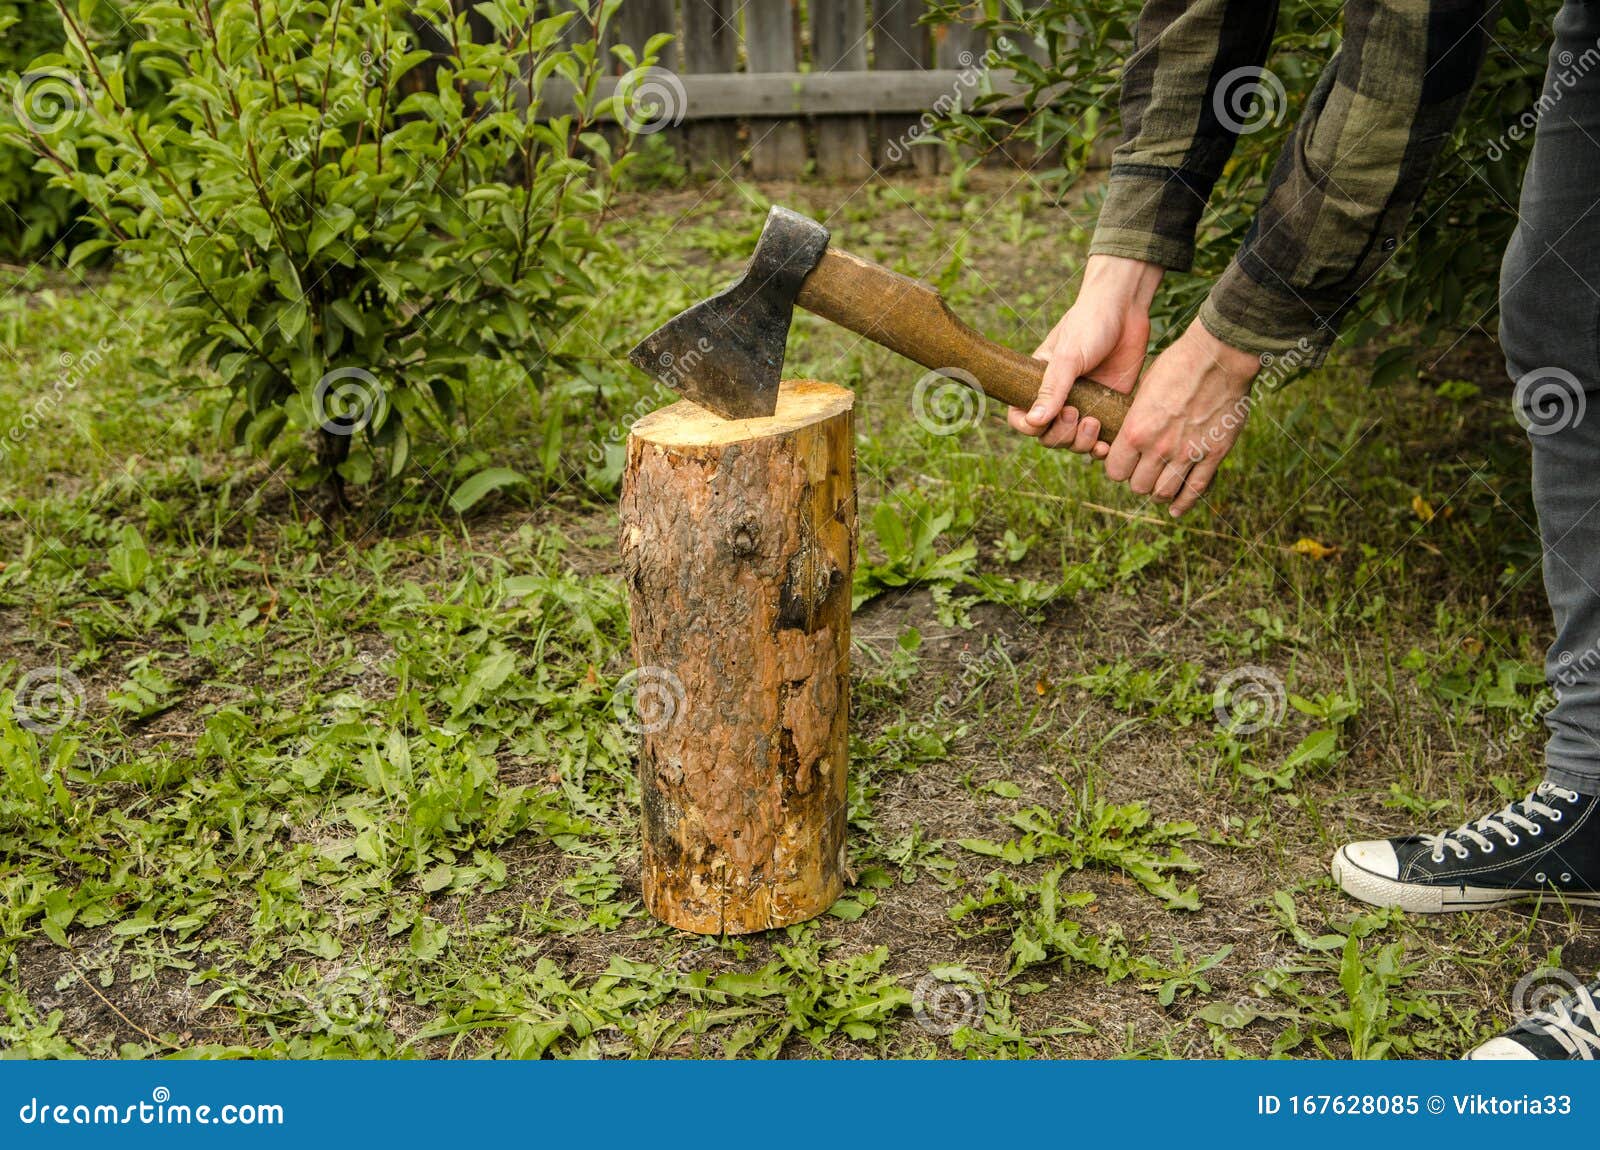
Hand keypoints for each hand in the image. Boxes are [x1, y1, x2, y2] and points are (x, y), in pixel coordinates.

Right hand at [1011, 254, 1163, 454]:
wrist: (1126, 309)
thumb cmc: (1089, 324)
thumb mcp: (1067, 356)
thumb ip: (1052, 389)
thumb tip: (1034, 421)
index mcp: (1038, 383)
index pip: (1021, 418)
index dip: (1029, 428)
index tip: (1046, 420)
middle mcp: (1059, 398)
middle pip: (1048, 437)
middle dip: (1061, 435)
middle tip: (1077, 415)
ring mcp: (1084, 405)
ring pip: (1073, 442)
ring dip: (1081, 443)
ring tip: (1093, 421)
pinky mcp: (1108, 408)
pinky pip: (1100, 439)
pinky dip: (1101, 448)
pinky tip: (1107, 445)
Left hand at [1101, 320, 1259, 516]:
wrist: (1218, 356)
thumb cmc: (1177, 365)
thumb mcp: (1143, 390)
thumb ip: (1136, 419)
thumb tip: (1128, 435)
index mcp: (1136, 431)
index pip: (1114, 471)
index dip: (1118, 467)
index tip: (1125, 461)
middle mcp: (1159, 448)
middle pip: (1138, 487)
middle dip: (1138, 480)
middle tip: (1144, 470)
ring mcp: (1187, 454)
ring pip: (1163, 493)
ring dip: (1159, 492)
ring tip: (1160, 484)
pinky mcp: (1213, 455)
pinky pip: (1195, 490)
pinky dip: (1183, 503)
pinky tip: (1175, 509)